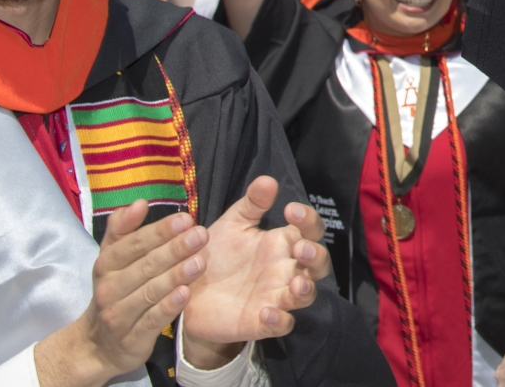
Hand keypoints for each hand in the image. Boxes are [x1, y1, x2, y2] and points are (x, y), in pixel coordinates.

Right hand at [34, 202, 204, 386]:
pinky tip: (186, 294)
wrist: (97, 345)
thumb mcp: (112, 259)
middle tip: (200, 235)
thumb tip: (139, 202)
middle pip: (144, 266)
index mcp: (106, 265)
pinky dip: (168, 307)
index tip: (185, 219)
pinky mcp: (132, 339)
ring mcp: (119, 315)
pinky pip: (152, 320)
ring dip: (175, 275)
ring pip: (149, 292)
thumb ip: (123, 229)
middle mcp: (109, 289)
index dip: (159, 231)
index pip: (133, 244)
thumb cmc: (115, 291)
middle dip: (174, 249)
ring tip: (200, 261)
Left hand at [179, 177, 328, 365]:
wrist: (186, 292)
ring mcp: (276, 297)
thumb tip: (267, 179)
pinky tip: (266, 311)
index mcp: (281, 243)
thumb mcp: (231, 226)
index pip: (309, 229)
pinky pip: (282, 324)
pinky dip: (279, 320)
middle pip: (318, 263)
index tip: (290, 210)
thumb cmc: (215, 256)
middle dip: (316, 255)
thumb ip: (250, 204)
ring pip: (306, 295)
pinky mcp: (261, 322)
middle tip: (301, 248)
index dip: (308, 219)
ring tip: (295, 284)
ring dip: (305, 289)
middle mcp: (285, 270)